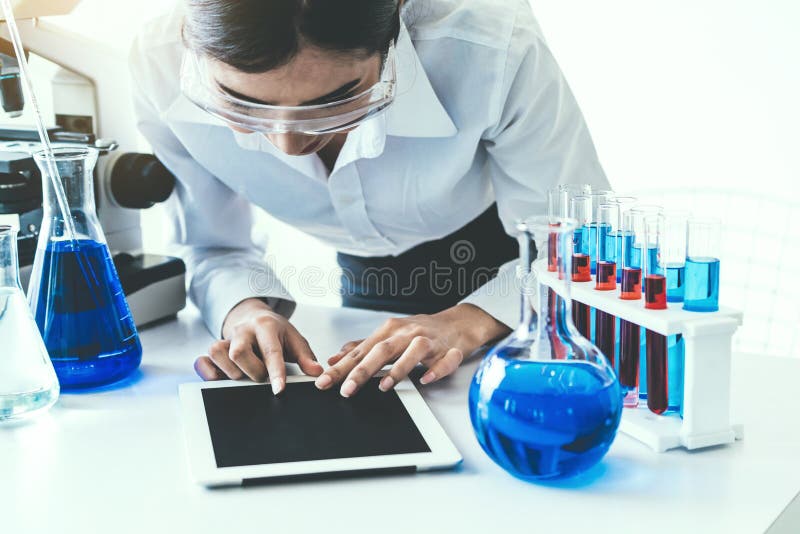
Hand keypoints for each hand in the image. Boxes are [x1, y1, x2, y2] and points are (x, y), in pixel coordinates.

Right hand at [194, 298, 322, 393]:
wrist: (254, 317)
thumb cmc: (275, 332)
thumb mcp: (294, 339)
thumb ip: (306, 357)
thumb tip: (317, 373)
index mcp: (266, 326)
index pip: (271, 351)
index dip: (275, 372)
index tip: (279, 390)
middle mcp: (243, 330)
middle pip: (239, 352)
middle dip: (253, 372)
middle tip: (263, 377)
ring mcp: (226, 339)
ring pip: (218, 353)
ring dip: (232, 372)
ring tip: (246, 376)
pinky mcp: (213, 350)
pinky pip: (202, 360)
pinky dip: (208, 372)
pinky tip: (221, 379)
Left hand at [314, 304, 510, 396]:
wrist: (459, 322)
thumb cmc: (421, 330)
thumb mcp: (389, 335)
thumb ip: (363, 347)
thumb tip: (335, 358)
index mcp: (389, 331)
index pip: (361, 351)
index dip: (341, 367)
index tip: (323, 381)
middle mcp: (406, 333)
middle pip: (381, 351)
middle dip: (362, 371)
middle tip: (346, 390)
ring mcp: (429, 340)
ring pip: (412, 352)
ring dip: (398, 369)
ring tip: (384, 386)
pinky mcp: (450, 349)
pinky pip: (444, 360)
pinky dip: (436, 369)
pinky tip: (427, 379)